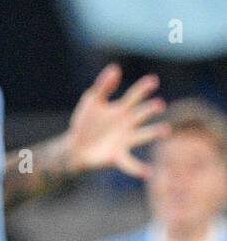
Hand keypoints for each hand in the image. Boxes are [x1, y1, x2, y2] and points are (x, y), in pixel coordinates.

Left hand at [63, 64, 168, 178]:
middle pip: (142, 114)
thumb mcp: (92, 101)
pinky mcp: (119, 156)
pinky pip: (131, 163)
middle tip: (158, 104)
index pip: (135, 96)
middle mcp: (128, 124)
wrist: (74, 146)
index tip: (153, 80)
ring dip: (154, 132)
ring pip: (144, 135)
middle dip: (150, 110)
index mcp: (122, 109)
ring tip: (165, 130)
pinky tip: (148, 172)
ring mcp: (126, 140)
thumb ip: (103, 86)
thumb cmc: (86, 122)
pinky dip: (139, 168)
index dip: (143, 88)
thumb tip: (115, 68)